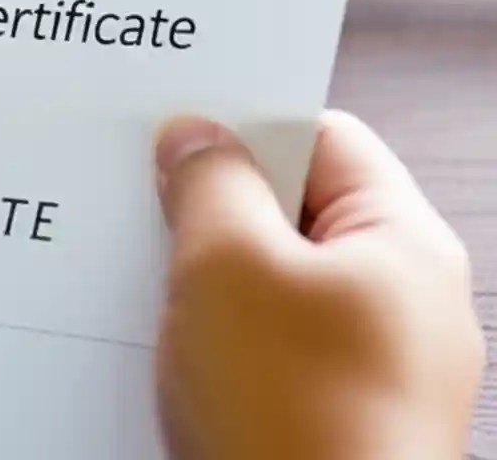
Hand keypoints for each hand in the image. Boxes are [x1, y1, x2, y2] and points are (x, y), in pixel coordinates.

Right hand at [153, 111, 484, 459]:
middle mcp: (400, 301)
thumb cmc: (292, 415)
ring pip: (274, 284)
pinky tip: (166, 348)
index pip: (325, 139)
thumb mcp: (227, 268)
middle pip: (295, 212)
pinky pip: (268, 347)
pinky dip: (216, 336)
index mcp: (402, 244)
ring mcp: (371, 366)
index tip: (178, 125)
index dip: (248, 124)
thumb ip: (210, 183)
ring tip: (142, 280)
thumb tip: (194, 137)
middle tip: (140, 202)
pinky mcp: (332, 417)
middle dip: (212, 205)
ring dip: (206, 276)